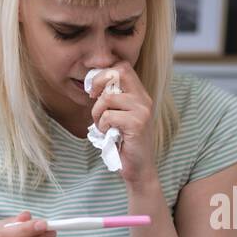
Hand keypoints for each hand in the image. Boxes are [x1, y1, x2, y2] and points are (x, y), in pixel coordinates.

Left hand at [86, 60, 156, 186]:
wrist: (139, 169)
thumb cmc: (125, 143)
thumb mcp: (119, 116)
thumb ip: (112, 100)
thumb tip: (92, 84)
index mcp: (140, 95)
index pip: (123, 67)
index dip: (104, 73)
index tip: (94, 90)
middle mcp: (144, 99)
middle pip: (118, 72)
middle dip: (99, 83)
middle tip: (92, 98)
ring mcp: (142, 111)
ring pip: (108, 98)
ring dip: (97, 113)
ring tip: (102, 125)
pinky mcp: (137, 124)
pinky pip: (109, 116)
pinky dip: (102, 126)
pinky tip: (108, 134)